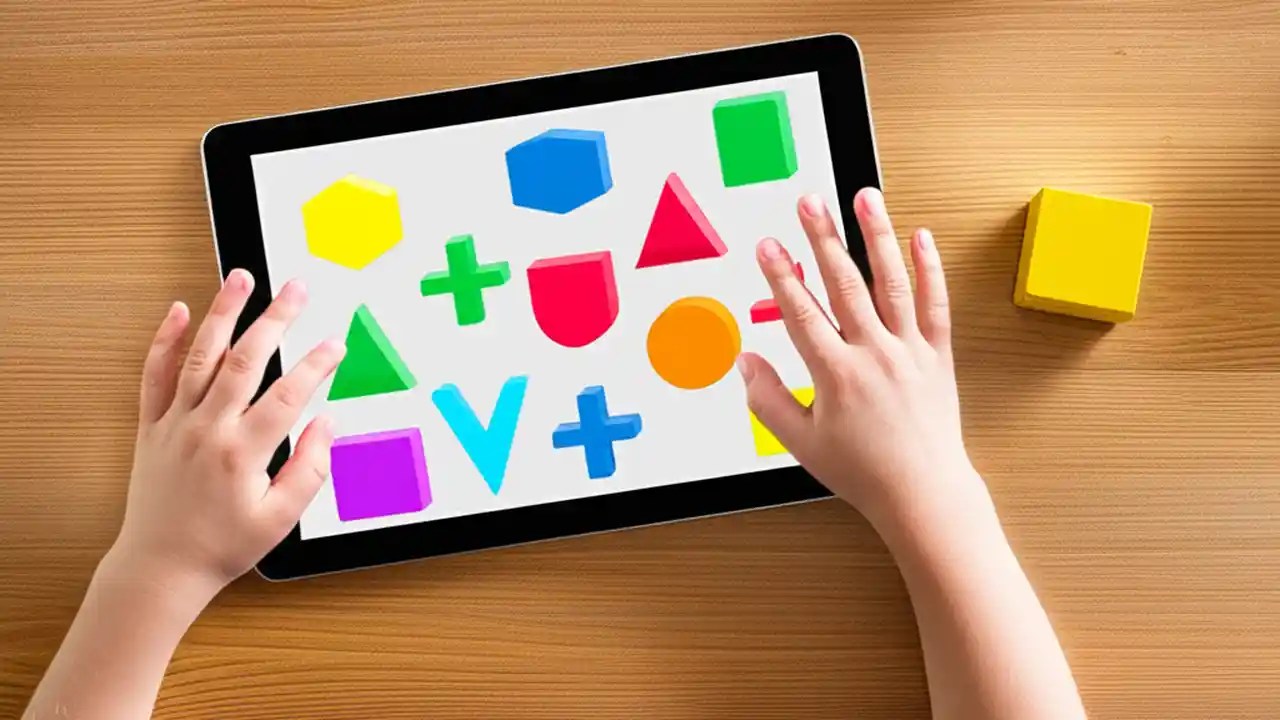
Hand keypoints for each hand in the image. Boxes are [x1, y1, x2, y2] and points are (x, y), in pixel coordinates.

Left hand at [110, 270, 344, 596]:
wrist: (159, 567)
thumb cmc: (221, 546)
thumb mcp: (281, 518)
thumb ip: (311, 469)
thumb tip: (328, 425)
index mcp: (242, 452)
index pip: (289, 395)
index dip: (317, 365)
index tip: (336, 345)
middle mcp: (207, 430)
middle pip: (245, 359)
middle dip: (276, 319)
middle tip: (296, 289)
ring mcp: (175, 424)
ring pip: (200, 355)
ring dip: (222, 312)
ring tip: (240, 278)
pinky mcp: (152, 426)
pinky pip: (156, 375)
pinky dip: (165, 340)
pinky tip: (178, 311)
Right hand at [738, 188, 981, 526]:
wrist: (922, 492)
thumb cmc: (863, 471)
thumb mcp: (801, 442)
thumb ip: (767, 399)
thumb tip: (745, 361)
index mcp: (836, 374)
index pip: (801, 312)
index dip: (780, 275)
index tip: (767, 246)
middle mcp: (874, 354)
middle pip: (844, 284)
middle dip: (822, 238)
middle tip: (809, 202)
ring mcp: (910, 351)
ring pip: (892, 282)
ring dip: (877, 236)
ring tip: (865, 198)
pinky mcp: (938, 356)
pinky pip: (935, 304)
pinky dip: (930, 269)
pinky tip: (921, 237)